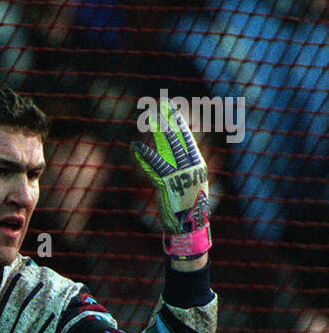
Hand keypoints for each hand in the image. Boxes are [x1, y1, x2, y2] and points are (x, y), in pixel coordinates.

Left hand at [131, 94, 210, 258]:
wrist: (189, 228)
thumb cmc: (187, 212)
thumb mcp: (185, 188)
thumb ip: (179, 173)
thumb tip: (170, 164)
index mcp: (197, 165)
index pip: (187, 138)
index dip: (178, 122)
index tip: (171, 108)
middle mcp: (191, 166)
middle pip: (178, 138)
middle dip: (169, 120)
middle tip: (160, 104)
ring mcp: (181, 174)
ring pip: (168, 147)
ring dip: (157, 131)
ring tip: (147, 118)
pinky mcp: (170, 183)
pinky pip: (155, 166)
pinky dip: (144, 156)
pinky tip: (135, 146)